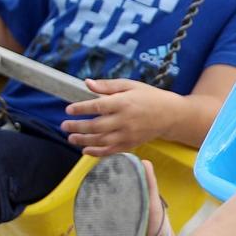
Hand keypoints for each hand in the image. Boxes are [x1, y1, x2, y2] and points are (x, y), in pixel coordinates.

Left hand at [61, 78, 180, 155]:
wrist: (171, 115)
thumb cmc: (150, 97)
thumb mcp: (130, 85)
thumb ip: (108, 85)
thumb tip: (87, 83)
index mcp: (124, 103)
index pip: (97, 106)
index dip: (81, 109)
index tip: (69, 109)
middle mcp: (125, 120)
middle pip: (96, 126)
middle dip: (77, 127)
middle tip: (64, 125)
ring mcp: (128, 134)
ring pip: (101, 141)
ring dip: (83, 140)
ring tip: (71, 138)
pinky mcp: (131, 144)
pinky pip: (111, 151)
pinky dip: (97, 153)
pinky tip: (85, 151)